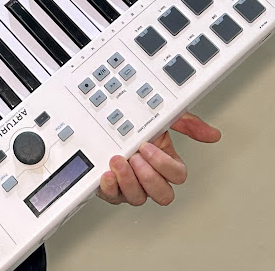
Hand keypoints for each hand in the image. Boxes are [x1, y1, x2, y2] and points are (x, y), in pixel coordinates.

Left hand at [97, 112, 220, 205]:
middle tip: (134, 158)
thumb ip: (186, 123)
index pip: (177, 175)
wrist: (105, 127)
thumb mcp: (161, 119)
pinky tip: (107, 174)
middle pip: (163, 194)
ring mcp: (132, 186)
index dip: (163, 164)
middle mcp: (150, 179)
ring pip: (138, 198)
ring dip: (128, 180)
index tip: (146, 146)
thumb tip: (212, 134)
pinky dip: (109, 188)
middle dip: (149, 177)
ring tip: (117, 161)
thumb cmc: (135, 130)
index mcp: (165, 164)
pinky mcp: (111, 190)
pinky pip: (113, 197)